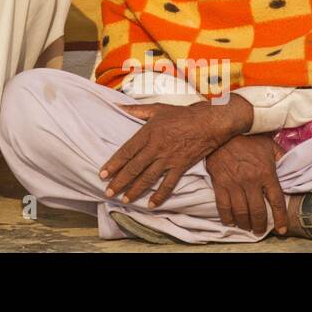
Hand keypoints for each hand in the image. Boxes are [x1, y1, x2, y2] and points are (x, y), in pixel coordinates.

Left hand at [99, 96, 251, 207]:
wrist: (209, 123)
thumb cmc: (183, 115)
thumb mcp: (157, 109)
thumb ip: (136, 110)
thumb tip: (117, 106)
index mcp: (147, 133)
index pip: (126, 152)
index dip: (113, 164)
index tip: (102, 174)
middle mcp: (155, 148)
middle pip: (134, 168)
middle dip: (119, 181)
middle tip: (108, 192)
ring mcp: (168, 159)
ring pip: (148, 178)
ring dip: (135, 190)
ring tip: (124, 199)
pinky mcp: (181, 167)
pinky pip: (168, 184)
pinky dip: (160, 196)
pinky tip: (151, 205)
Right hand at [203, 132, 288, 235]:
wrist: (223, 130)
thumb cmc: (247, 138)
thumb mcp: (269, 145)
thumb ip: (281, 157)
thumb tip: (291, 167)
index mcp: (266, 173)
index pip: (276, 201)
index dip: (280, 218)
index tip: (281, 230)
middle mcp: (251, 181)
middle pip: (258, 211)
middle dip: (260, 225)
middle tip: (260, 231)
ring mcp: (234, 183)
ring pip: (241, 212)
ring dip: (245, 224)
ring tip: (247, 227)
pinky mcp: (219, 183)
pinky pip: (223, 206)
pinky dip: (227, 217)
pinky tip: (230, 221)